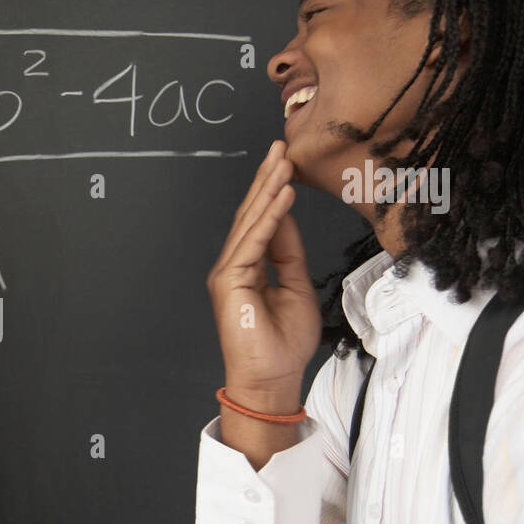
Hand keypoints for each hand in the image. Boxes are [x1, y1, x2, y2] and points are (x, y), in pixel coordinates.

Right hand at [207, 140, 320, 394]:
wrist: (271, 378)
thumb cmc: (282, 344)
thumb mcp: (296, 285)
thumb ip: (288, 251)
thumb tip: (287, 214)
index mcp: (247, 268)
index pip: (260, 221)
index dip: (273, 191)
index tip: (286, 162)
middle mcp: (233, 266)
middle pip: (250, 214)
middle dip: (266, 178)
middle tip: (280, 146)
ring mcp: (227, 272)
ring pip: (250, 222)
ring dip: (268, 189)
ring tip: (282, 160)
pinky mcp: (228, 280)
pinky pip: (253, 240)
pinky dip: (270, 215)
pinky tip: (282, 193)